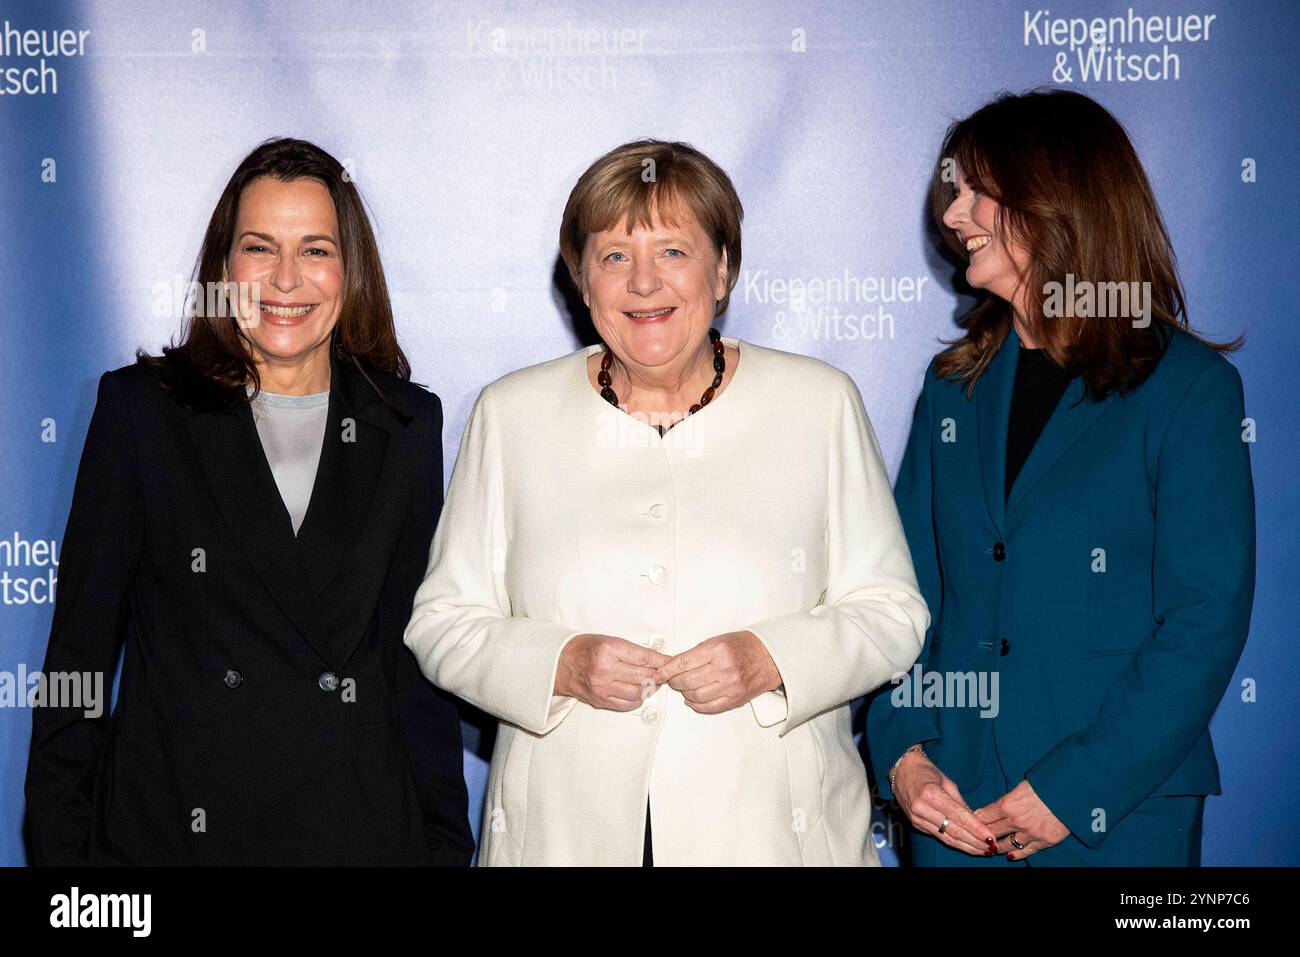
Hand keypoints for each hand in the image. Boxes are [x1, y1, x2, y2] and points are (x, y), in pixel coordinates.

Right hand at [554, 634, 669, 710]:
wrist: (559, 663)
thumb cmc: (584, 649)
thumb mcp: (608, 640)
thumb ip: (631, 651)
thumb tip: (656, 659)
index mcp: (608, 650)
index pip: (644, 657)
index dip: (661, 661)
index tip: (670, 662)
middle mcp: (605, 669)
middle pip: (644, 676)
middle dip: (658, 675)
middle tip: (664, 672)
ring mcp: (602, 687)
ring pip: (638, 692)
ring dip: (650, 688)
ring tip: (652, 682)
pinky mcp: (600, 700)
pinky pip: (627, 704)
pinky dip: (638, 699)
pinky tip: (639, 691)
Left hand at [651, 630, 780, 713]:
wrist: (769, 657)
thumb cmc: (743, 646)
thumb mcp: (717, 641)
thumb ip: (696, 654)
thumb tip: (673, 666)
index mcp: (717, 650)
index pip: (683, 662)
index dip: (667, 670)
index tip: (659, 673)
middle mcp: (724, 668)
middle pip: (687, 681)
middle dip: (675, 682)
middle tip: (672, 679)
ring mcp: (730, 685)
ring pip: (696, 696)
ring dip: (685, 693)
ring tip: (685, 688)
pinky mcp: (735, 699)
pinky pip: (709, 707)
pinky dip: (696, 705)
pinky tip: (693, 699)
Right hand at [892, 749, 999, 856]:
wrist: (901, 769)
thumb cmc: (925, 771)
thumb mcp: (947, 782)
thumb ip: (960, 803)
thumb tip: (975, 822)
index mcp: (931, 794)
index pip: (959, 817)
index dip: (976, 829)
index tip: (990, 838)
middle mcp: (922, 808)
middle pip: (953, 831)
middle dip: (974, 842)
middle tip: (991, 848)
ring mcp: (917, 818)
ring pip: (946, 838)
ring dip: (966, 846)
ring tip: (982, 851)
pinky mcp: (915, 824)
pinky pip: (938, 836)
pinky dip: (954, 842)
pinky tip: (967, 845)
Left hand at [973, 779, 1069, 860]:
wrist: (1072, 790)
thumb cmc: (1046, 783)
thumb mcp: (1020, 786)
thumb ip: (1007, 799)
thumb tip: (996, 808)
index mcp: (1007, 804)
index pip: (983, 816)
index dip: (975, 819)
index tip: (971, 822)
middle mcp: (1016, 821)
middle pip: (992, 832)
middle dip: (983, 834)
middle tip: (977, 837)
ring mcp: (1031, 833)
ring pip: (1006, 845)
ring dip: (997, 846)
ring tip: (992, 847)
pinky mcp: (1045, 840)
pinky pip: (1026, 851)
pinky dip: (1017, 853)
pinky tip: (1010, 855)